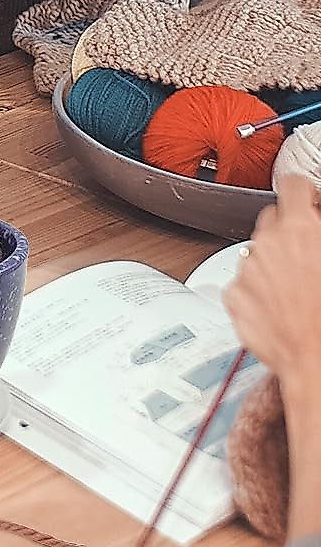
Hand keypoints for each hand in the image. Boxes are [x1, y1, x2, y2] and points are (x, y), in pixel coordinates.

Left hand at [223, 175, 320, 389]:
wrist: (317, 362)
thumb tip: (317, 217)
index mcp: (300, 230)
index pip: (292, 185)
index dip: (303, 191)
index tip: (307, 199)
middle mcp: (267, 244)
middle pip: (272, 219)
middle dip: (288, 231)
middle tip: (306, 253)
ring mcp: (247, 270)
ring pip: (257, 253)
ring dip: (272, 263)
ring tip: (297, 290)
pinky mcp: (234, 296)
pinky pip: (245, 283)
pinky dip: (258, 291)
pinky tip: (280, 307)